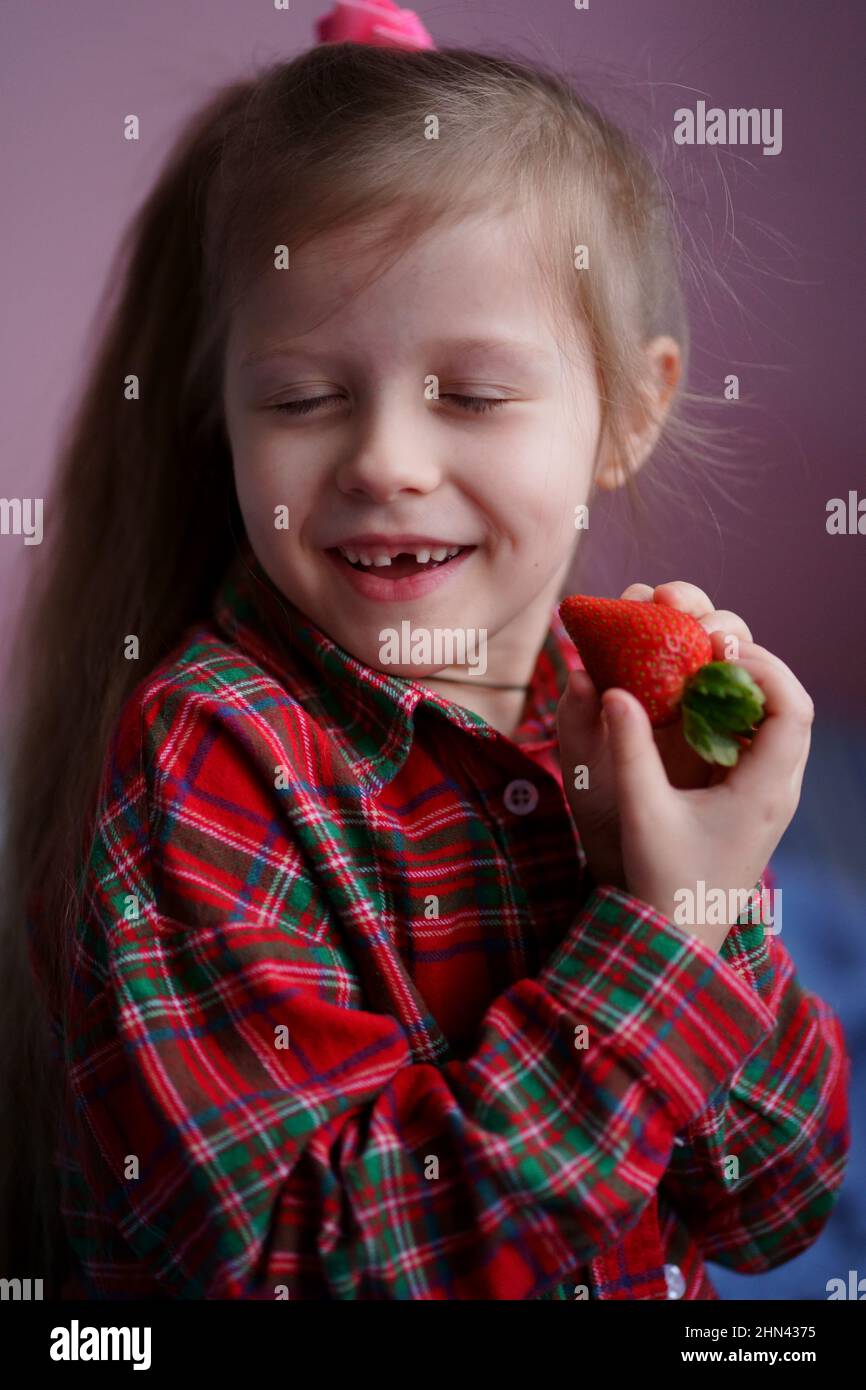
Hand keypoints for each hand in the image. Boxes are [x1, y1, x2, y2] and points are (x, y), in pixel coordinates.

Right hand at [556, 583, 811, 950]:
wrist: (676, 939)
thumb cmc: (663, 883)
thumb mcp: (641, 813)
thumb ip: (629, 750)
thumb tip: (612, 687)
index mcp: (764, 789)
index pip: (790, 707)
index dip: (762, 665)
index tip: (714, 646)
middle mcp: (776, 786)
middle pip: (785, 704)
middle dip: (746, 665)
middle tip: (700, 642)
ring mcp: (767, 793)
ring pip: (770, 720)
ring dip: (735, 687)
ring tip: (690, 664)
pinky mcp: (748, 798)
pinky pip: (749, 740)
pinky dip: (722, 713)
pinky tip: (684, 705)